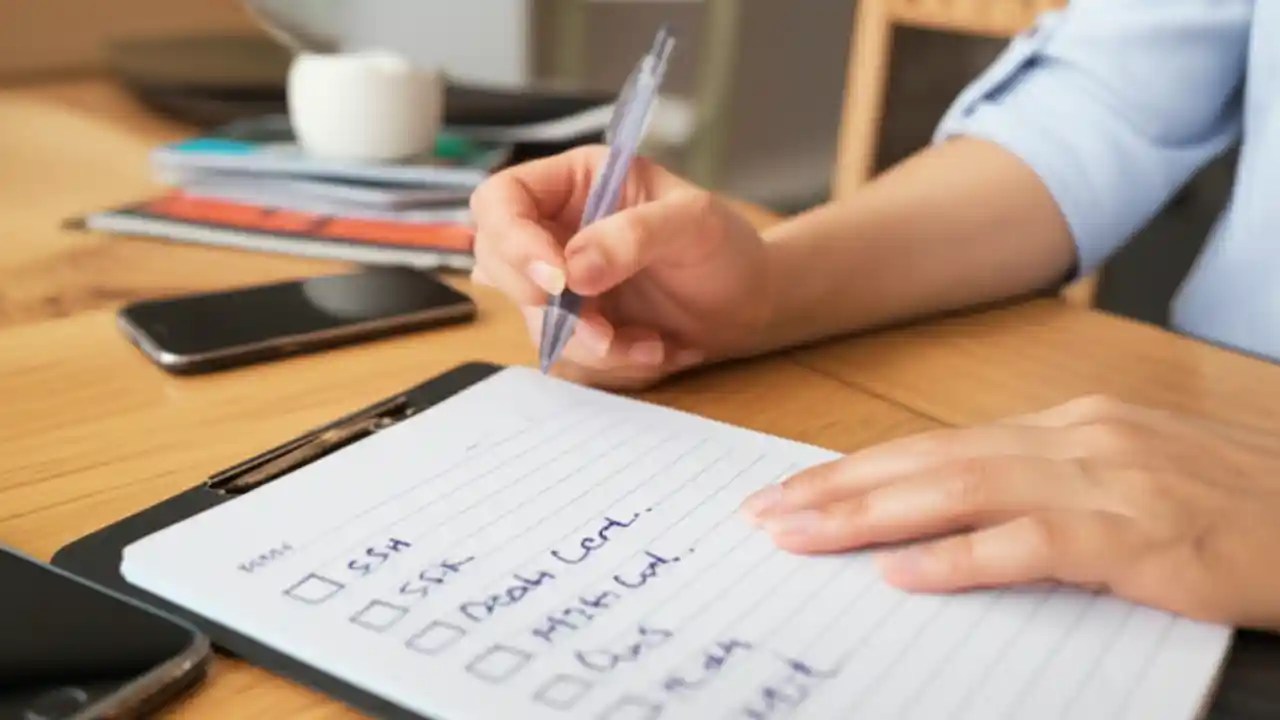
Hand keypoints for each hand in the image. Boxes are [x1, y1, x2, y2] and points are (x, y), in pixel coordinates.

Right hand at [469, 146, 770, 388]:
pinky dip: (611, 363)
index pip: (501, 201)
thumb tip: (574, 270)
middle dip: (548, 306)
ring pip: (534, 321)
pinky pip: (566, 354)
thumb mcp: (693, 223)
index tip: (558, 282)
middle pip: (498, 264)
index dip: (513, 242)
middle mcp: (556, 229)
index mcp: (575, 182)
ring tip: (652, 342)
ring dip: (591, 344)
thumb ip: (633, 235)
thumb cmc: (725, 248)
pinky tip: (653, 348)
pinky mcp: (575, 325)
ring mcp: (562, 282)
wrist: (749, 304)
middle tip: (602, 327)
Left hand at [739, 394, 1279, 629]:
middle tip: (766, 513)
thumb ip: (1049, 484)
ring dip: (871, 516)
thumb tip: (957, 510)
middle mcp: (1078, 440)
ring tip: (802, 536)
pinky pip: (1032, 544)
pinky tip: (904, 573)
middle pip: (931, 460)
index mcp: (1071, 425)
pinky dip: (962, 557)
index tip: (794, 488)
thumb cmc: (1237, 507)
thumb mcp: (1133, 476)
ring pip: (962, 490)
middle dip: (839, 489)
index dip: (859, 467)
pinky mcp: (1140, 537)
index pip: (939, 444)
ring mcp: (1109, 482)